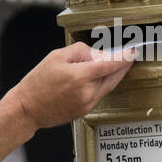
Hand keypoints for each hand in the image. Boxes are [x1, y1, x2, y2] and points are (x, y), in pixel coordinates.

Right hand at [4, 42, 135, 130]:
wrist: (27, 108)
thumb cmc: (38, 82)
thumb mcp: (57, 56)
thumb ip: (81, 51)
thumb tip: (98, 54)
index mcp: (80, 76)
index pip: (110, 64)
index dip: (124, 57)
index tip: (133, 51)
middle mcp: (87, 92)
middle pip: (114, 76)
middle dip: (123, 65)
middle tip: (129, 56)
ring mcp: (87, 103)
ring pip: (108, 86)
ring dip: (114, 74)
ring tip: (115, 64)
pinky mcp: (85, 110)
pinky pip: (100, 94)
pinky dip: (103, 84)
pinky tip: (99, 77)